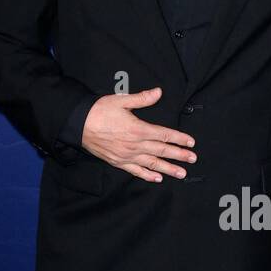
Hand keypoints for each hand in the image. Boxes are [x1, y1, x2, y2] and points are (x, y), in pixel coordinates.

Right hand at [81, 88, 196, 181]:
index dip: (179, 139)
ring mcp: (127, 156)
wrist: (78, 124)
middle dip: (179, 155)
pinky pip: (136, 171)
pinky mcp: (118, 162)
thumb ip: (142, 98)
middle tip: (193, 159)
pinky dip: (148, 175)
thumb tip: (159, 92)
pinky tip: (158, 178)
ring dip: (168, 169)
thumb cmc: (99, 111)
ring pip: (152, 164)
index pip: (164, 135)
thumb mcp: (121, 100)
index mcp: (138, 129)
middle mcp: (135, 145)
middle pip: (162, 151)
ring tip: (182, 173)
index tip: (191, 142)